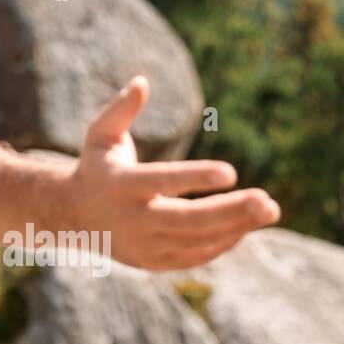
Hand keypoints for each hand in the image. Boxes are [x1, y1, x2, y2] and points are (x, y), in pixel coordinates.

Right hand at [66, 76, 279, 269]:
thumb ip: (120, 110)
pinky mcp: (153, 261)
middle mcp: (132, 218)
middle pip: (188, 220)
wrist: (73, 216)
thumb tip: (142, 81)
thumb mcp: (100, 135)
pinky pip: (195, 255)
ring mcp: (144, 244)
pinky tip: (246, 225)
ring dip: (237, 226)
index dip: (196, 177)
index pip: (162, 181)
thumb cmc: (96, 166)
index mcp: (120, 185)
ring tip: (271, 210)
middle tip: (268, 202)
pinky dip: (223, 242)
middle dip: (231, 212)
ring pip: (198, 240)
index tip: (232, 173)